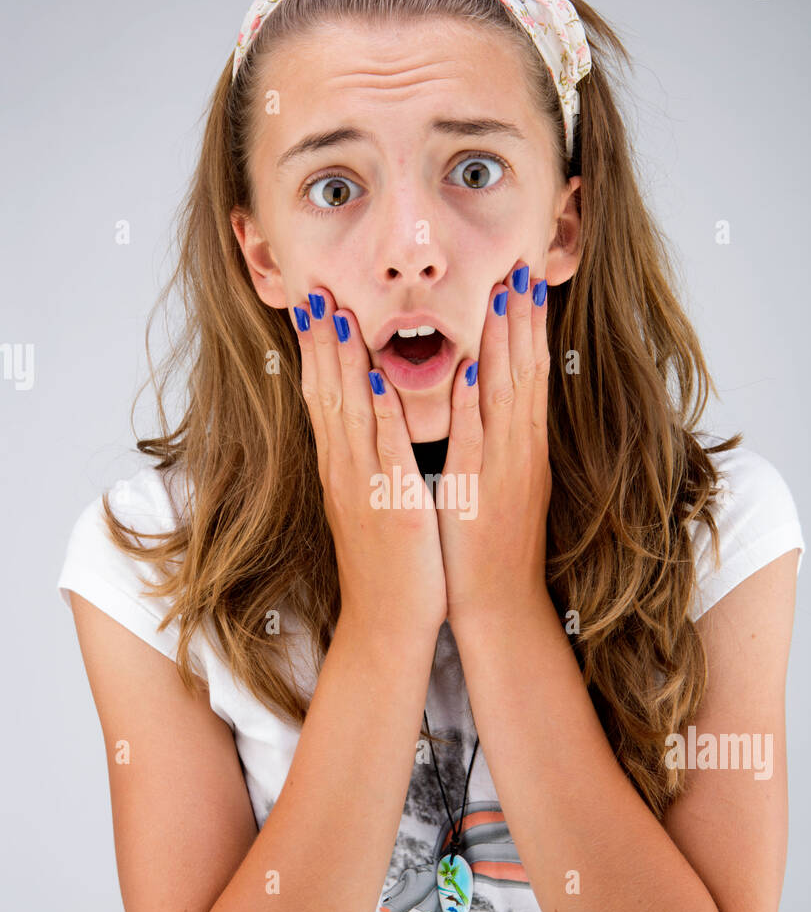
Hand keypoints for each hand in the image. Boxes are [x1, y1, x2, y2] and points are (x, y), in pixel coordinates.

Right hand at [289, 286, 447, 636]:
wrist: (388, 623)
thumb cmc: (388, 565)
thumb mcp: (370, 503)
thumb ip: (366, 461)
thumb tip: (364, 423)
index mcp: (343, 468)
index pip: (323, 397)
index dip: (318, 349)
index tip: (315, 304)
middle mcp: (345, 471)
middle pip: (326, 394)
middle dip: (322, 340)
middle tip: (317, 288)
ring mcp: (365, 488)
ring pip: (348, 412)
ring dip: (343, 359)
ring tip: (339, 312)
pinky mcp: (393, 507)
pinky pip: (387, 451)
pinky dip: (381, 413)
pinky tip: (376, 378)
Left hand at [435, 259, 552, 628]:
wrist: (502, 604)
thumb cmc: (492, 546)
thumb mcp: (500, 482)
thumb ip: (499, 441)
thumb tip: (490, 400)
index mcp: (521, 446)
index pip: (528, 372)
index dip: (527, 324)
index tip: (523, 279)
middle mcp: (519, 450)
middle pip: (525, 371)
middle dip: (524, 316)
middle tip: (521, 263)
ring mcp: (504, 471)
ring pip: (507, 396)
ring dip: (505, 344)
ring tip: (505, 294)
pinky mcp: (478, 494)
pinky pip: (476, 444)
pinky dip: (474, 408)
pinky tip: (471, 373)